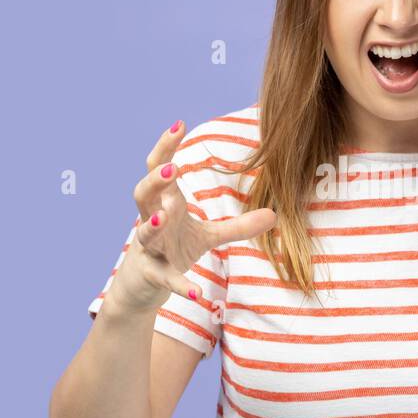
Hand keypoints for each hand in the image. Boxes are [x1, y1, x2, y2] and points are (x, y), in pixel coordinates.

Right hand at [110, 120, 276, 312]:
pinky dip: (180, 284)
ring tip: (163, 215)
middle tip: (172, 167)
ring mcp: (149, 248)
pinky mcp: (152, 275)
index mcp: (165, 203)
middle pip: (143, 192)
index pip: (159, 168)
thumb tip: (275, 214)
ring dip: (152, 222)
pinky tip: (197, 293)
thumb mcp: (208, 236)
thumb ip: (239, 226)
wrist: (143, 287)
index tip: (179, 124)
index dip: (166, 146)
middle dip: (155, 179)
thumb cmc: (173, 249)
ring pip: (144, 231)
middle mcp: (152, 221)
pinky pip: (164, 277)